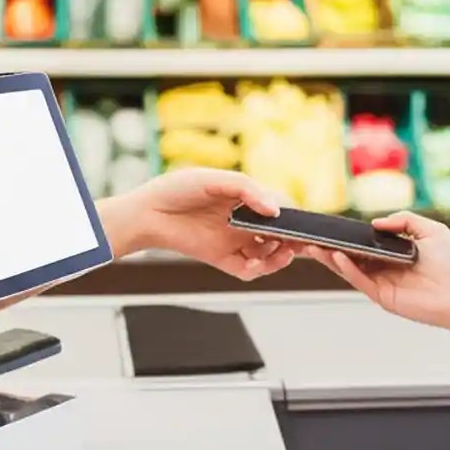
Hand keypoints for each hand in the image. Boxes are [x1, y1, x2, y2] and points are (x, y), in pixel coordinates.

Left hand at [129, 168, 296, 280]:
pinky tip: (257, 262)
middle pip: (279, 234)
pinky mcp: (223, 259)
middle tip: (302, 241)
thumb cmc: (177, 189)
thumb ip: (247, 190)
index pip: (279, 207)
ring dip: (280, 256)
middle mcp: (244, 221)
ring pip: (269, 254)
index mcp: (246, 199)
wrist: (147, 212)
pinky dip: (258, 269)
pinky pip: (248, 269)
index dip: (292, 215)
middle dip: (294, 239)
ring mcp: (235, 241)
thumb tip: (275, 209)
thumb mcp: (215, 180)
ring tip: (283, 253)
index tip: (302, 221)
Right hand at [305, 211, 449, 332]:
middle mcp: (387, 269)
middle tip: (314, 238)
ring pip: (351, 269)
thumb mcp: (430, 229)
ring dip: (332, 259)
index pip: (367, 244)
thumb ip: (404, 220)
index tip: (332, 227)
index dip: (350, 236)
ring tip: (315, 247)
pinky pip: (360, 281)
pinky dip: (347, 269)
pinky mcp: (383, 296)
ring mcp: (383, 283)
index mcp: (396, 253)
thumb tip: (376, 223)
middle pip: (353, 257)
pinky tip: (336, 257)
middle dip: (333, 248)